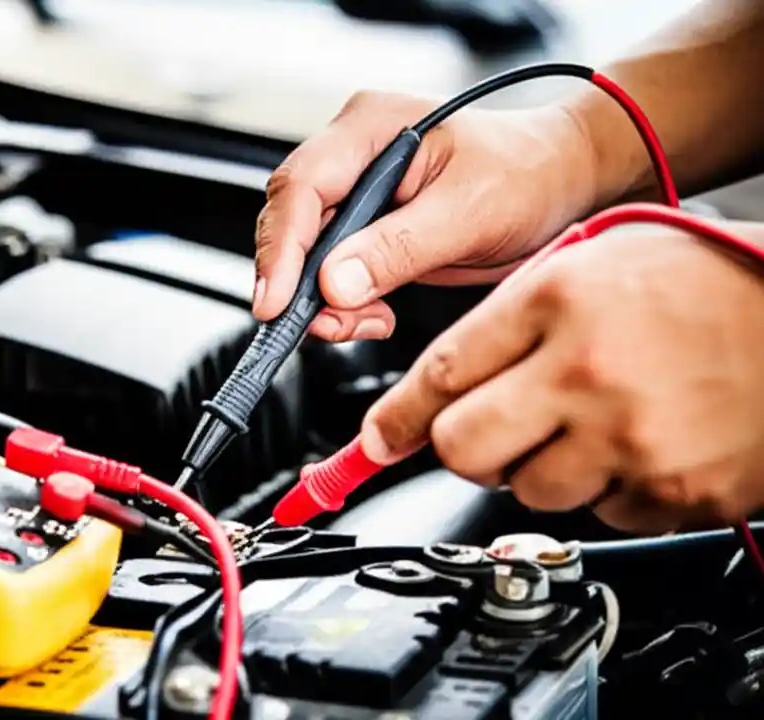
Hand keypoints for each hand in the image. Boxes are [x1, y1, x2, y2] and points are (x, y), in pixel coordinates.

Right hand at [253, 91, 598, 341]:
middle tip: (324, 325)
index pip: (301, 186)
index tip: (278, 301)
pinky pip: (330, 273)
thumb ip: (398, 248)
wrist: (564, 184)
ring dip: (322, 301)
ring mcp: (356, 194)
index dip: (282, 248)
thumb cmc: (530, 173)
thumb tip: (334, 284)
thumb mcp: (469, 212)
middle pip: (291, 222)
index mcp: (370, 126)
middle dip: (298, 281)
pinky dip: (342, 304)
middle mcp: (352, 156)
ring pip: (304, 254)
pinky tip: (373, 314)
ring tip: (364, 322)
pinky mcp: (366, 230)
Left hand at [360, 224, 763, 533]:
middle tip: (483, 429)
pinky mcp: (672, 494)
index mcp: (559, 301)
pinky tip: (636, 444)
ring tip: (587, 423)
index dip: (396, 415)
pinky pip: (598, 514)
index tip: (375, 438)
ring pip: (525, 490)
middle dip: (457, 445)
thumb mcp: (594, 261)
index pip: (440, 371)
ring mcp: (630, 441)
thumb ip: (512, 316)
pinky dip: (605, 488)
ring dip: (538, 466)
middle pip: (460, 448)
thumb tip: (438, 379)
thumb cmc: (708, 282)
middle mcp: (587, 374)